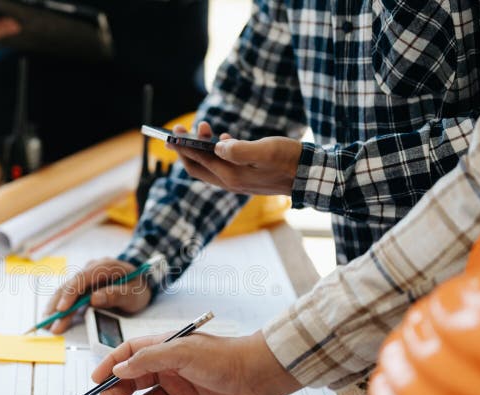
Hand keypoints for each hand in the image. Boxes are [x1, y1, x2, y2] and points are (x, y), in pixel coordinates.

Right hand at [44, 258, 152, 333]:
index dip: (71, 294)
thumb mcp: (134, 294)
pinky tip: (53, 317)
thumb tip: (94, 299)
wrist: (142, 282)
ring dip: (56, 306)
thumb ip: (116, 295)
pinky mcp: (84, 286)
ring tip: (47, 323)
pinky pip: (69, 295)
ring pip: (66, 289)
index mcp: (106, 266)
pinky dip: (61, 306)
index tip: (63, 309)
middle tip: (50, 323)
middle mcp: (93, 268)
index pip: (83, 278)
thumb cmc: (139, 288)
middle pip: (70, 284)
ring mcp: (87, 276)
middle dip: (58, 305)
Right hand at [90, 331, 301, 394]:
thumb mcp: (182, 352)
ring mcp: (182, 388)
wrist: (259, 376)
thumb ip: (149, 359)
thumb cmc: (224, 357)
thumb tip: (120, 367)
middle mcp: (170, 368)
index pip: (130, 355)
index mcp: (165, 349)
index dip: (111, 366)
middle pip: (134, 382)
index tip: (96, 381)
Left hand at [170, 122, 301, 195]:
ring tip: (204, 127)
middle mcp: (231, 182)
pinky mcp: (245, 178)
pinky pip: (222, 167)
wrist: (309, 175)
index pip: (198, 162)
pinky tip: (223, 139)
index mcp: (232, 176)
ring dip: (202, 148)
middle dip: (186, 149)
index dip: (183, 148)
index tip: (171, 134)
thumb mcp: (266, 150)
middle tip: (180, 129)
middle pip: (198, 168)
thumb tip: (217, 146)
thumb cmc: (290, 160)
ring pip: (210, 167)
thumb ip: (240, 150)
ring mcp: (238, 182)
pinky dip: (216, 153)